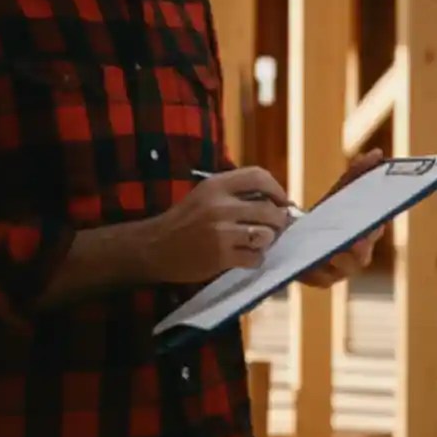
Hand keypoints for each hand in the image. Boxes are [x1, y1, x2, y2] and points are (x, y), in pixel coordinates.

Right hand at [151, 167, 291, 282]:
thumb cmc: (184, 220)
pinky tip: (244, 257)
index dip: (277, 189)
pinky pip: (255, 258)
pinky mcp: (221, 256)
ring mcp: (221, 232)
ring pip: (266, 235)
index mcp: (216, 185)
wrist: (155, 247)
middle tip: (275, 228)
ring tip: (257, 242)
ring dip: (267, 241)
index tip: (282, 202)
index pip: (258, 176)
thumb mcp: (205, 195)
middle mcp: (220, 205)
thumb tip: (278, 202)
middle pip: (269, 210)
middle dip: (278, 221)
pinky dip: (255, 259)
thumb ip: (236, 194)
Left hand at [297, 149, 385, 288]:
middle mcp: (359, 256)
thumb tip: (376, 153)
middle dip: (360, 246)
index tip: (374, 218)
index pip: (376, 230)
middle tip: (356, 239)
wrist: (299, 235)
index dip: (376, 225)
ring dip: (340, 261)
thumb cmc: (327, 213)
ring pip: (345, 268)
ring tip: (332, 250)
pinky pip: (321, 278)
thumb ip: (357, 173)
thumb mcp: (340, 191)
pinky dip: (316, 270)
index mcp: (369, 235)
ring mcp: (341, 271)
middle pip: (363, 254)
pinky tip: (310, 261)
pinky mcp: (320, 280)